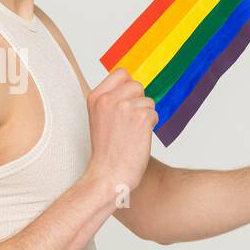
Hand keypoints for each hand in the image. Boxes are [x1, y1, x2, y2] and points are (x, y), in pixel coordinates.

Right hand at [84, 68, 157, 195]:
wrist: (108, 175)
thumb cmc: (107, 151)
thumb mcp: (100, 118)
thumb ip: (112, 99)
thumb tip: (133, 84)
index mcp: (95, 97)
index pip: (121, 73)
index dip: (129, 87)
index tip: (126, 104)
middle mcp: (108, 99)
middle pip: (137, 85)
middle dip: (138, 102)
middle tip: (128, 124)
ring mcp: (124, 107)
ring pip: (148, 101)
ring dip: (145, 116)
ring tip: (131, 134)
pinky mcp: (141, 118)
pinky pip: (154, 114)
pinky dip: (150, 127)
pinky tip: (138, 139)